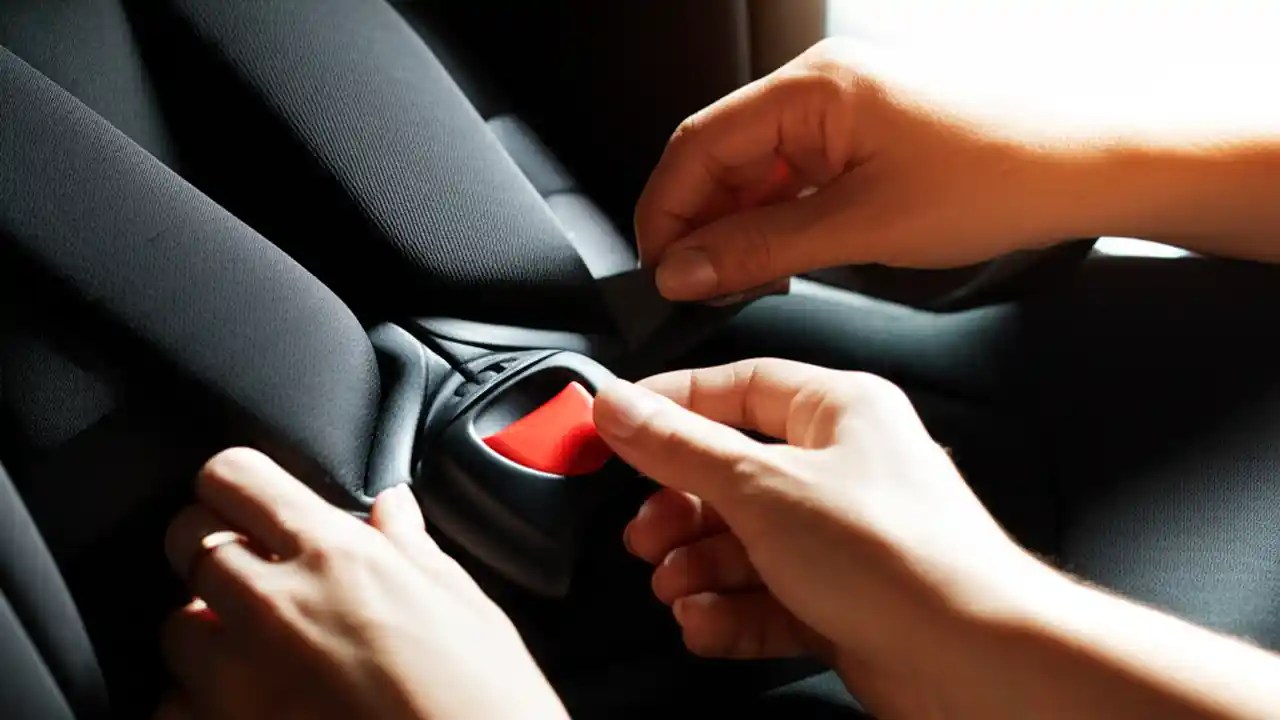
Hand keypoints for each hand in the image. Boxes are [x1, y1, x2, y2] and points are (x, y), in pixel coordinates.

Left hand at [155, 448, 566, 719]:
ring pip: (175, 626)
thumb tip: (391, 508)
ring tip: (260, 647)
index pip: (232, 476)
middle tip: (263, 572)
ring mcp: (238, 683)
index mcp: (336, 557)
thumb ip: (411, 547)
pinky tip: (248, 702)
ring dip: (207, 628)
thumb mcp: (463, 606)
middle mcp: (273, 609)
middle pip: (187, 541)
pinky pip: (173, 705)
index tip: (252, 501)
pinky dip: (198, 701)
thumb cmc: (485, 703)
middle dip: (218, 548)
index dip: (238, 484)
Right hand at [593, 359, 1047, 714]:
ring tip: (675, 588)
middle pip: (732, 474)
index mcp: (839, 411)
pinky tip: (706, 624)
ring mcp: (842, 540)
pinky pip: (766, 598)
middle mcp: (842, 469)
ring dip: (699, 569)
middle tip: (645, 533)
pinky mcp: (842, 602)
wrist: (975, 661)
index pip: (738, 386)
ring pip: (744, 543)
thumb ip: (679, 447)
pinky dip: (729, 612)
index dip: (672, 405)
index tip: (615, 427)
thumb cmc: (898, 556)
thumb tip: (616, 405)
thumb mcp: (762, 487)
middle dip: (680, 509)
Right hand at [635, 37, 1074, 300]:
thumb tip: (685, 267)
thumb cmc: (998, 176)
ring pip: (756, 167)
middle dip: (699, 221)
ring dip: (737, 223)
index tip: (660, 269)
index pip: (698, 145)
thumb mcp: (862, 227)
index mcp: (812, 89)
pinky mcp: (863, 130)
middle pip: (721, 154)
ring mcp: (842, 107)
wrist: (1086, 165)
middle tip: (695, 285)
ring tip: (739, 279)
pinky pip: (794, 172)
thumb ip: (761, 248)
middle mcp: (819, 86)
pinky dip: (776, 216)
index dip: (666, 212)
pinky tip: (780, 256)